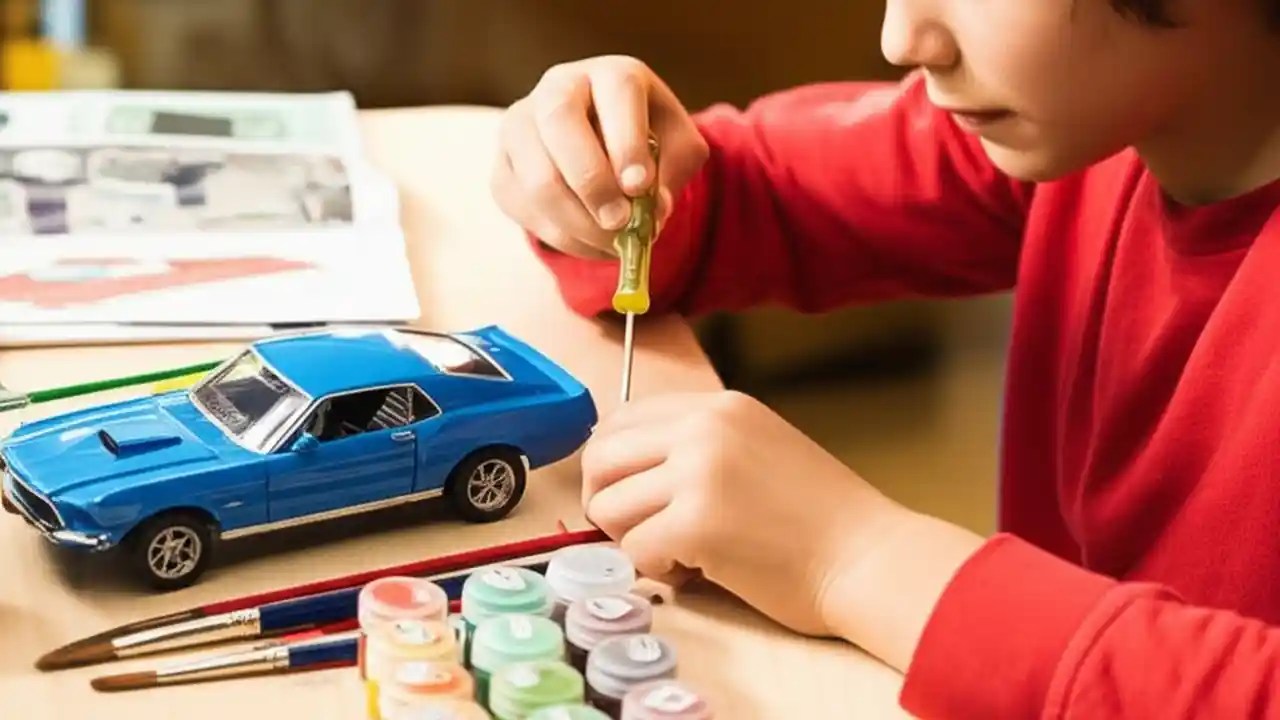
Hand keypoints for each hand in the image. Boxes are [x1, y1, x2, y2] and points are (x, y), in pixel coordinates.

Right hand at [491, 55, 708, 258]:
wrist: (602, 148)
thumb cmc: (646, 141)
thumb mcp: (677, 146)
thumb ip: (674, 171)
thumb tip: (651, 211)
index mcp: (609, 74)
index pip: (615, 94)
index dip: (627, 142)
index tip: (640, 187)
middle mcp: (558, 88)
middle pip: (560, 124)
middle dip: (592, 183)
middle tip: (620, 222)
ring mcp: (520, 127)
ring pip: (538, 178)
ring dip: (579, 223)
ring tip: (613, 242)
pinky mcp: (502, 170)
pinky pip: (526, 210)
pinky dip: (564, 238)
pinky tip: (591, 241)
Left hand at [580, 390, 909, 637]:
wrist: (870, 558)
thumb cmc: (820, 520)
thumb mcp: (756, 451)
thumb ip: (698, 448)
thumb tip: (623, 469)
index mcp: (719, 407)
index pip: (623, 418)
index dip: (612, 464)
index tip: (629, 495)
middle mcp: (705, 428)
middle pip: (601, 456)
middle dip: (607, 501)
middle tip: (639, 531)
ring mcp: (700, 472)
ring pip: (609, 505)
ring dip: (632, 538)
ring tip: (679, 552)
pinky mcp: (698, 522)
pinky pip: (634, 549)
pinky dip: (656, 569)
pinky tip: (697, 571)